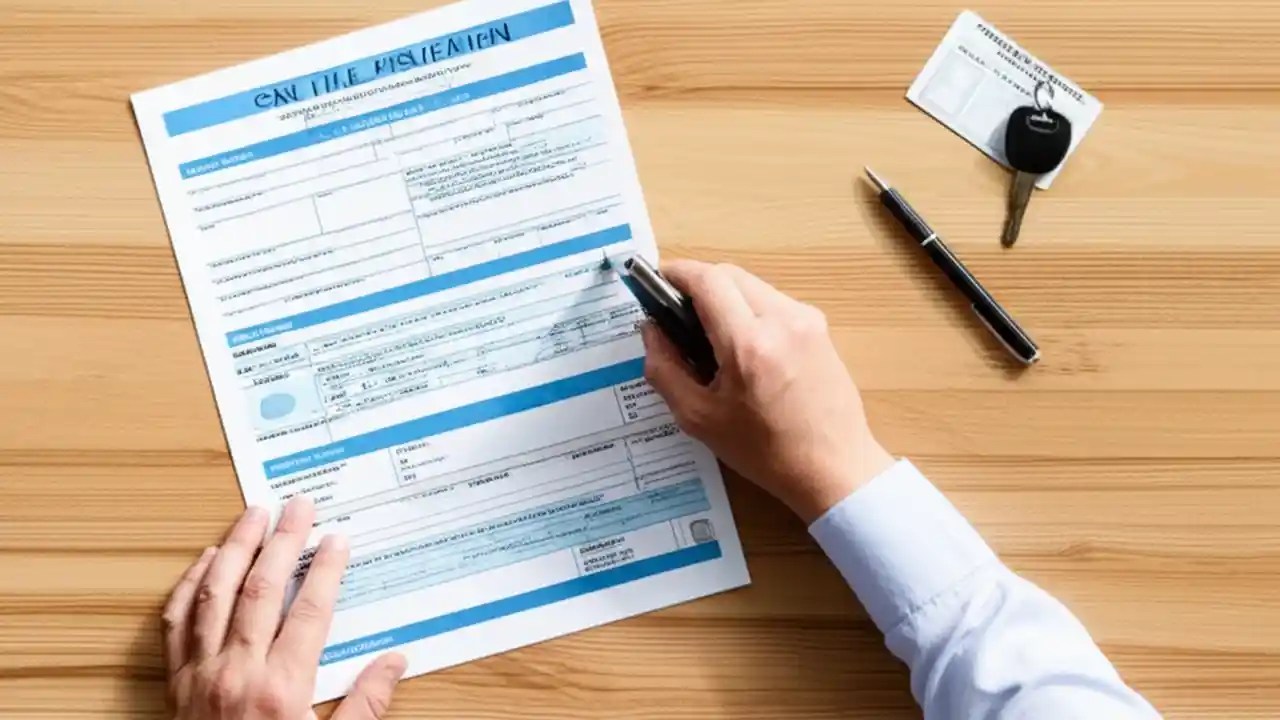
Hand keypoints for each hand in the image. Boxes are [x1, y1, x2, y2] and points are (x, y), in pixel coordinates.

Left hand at [163, 497, 406, 718]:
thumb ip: (366, 706)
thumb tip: (395, 663)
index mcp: (282, 689)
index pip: (310, 611)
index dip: (327, 570)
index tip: (338, 540)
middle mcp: (237, 672)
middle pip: (262, 588)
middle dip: (283, 541)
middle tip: (298, 505)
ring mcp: (200, 674)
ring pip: (216, 592)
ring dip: (236, 547)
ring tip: (252, 515)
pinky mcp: (175, 682)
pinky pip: (177, 620)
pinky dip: (190, 584)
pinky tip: (206, 561)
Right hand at [641, 260, 894, 522]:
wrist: (833, 468)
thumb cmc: (763, 451)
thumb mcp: (698, 418)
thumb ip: (665, 368)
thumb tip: (651, 329)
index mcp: (748, 344)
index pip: (707, 280)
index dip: (676, 273)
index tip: (656, 281)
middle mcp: (782, 320)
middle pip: (729, 274)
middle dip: (699, 284)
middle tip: (678, 313)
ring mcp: (806, 320)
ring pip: (752, 285)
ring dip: (725, 296)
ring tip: (710, 334)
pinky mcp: (820, 327)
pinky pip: (773, 302)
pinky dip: (750, 309)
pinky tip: (743, 345)